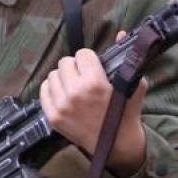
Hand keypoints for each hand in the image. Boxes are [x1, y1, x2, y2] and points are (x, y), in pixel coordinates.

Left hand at [39, 33, 147, 176]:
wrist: (116, 143)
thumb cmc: (126, 113)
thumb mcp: (134, 84)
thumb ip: (126, 59)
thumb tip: (121, 33)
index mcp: (95, 83)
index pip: (82, 54)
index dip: (90, 59)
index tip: (94, 66)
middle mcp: (75, 92)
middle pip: (65, 62)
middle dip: (75, 67)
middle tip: (84, 76)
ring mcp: (61, 105)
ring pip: (53, 75)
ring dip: (63, 77)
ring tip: (74, 85)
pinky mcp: (52, 116)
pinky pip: (43, 90)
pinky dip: (52, 89)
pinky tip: (64, 93)